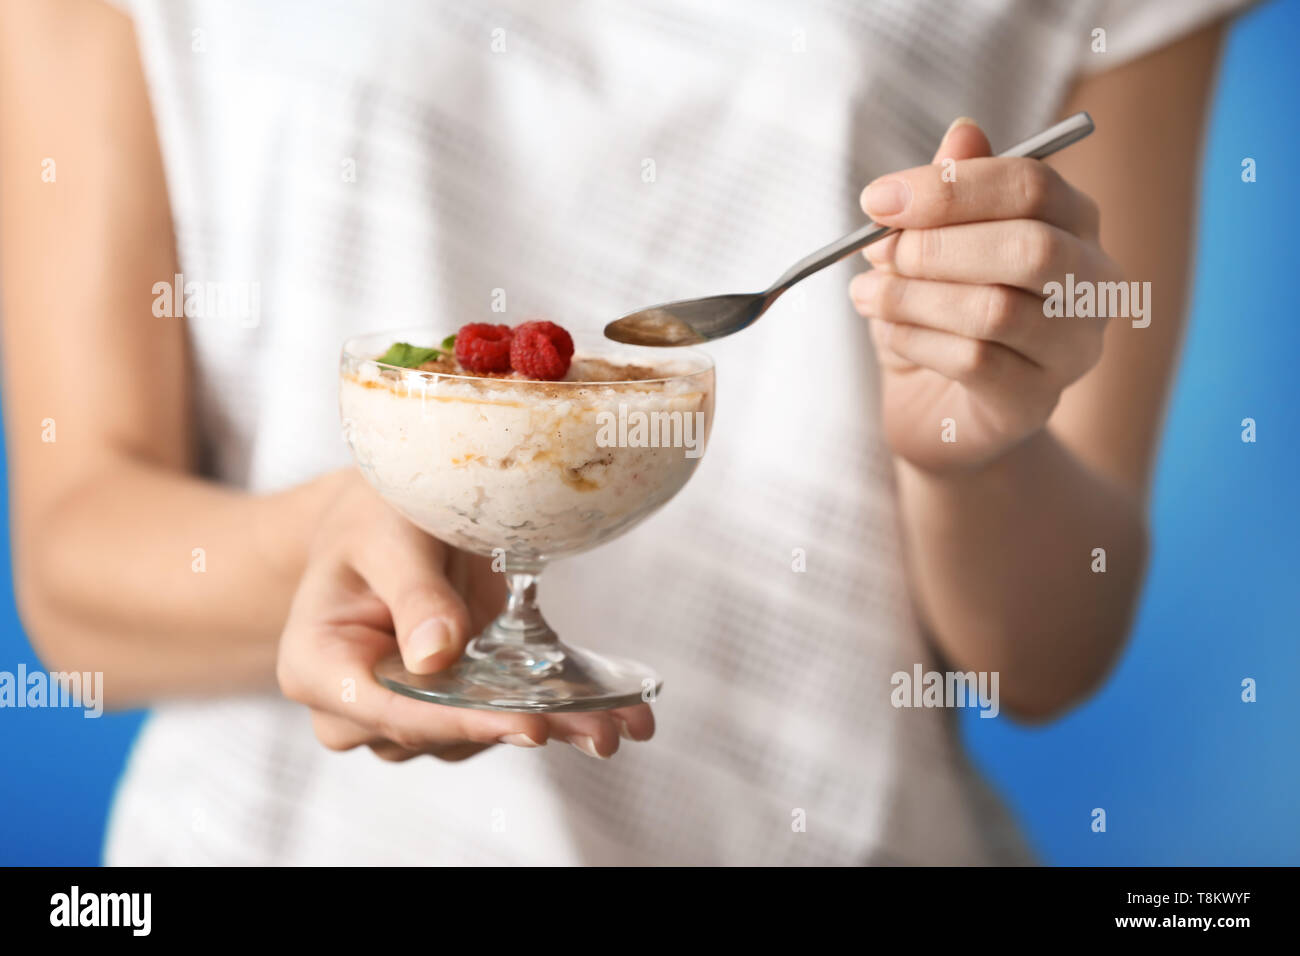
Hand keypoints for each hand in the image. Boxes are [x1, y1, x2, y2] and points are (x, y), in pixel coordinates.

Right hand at [276, 471, 653, 760]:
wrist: (381, 514)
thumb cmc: (369, 515)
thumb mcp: (388, 536)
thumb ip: (412, 592)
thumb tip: (438, 656)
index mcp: (317, 667)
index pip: (393, 710)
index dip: (462, 721)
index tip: (526, 725)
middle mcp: (358, 704)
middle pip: (440, 732)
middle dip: (517, 729)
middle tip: (591, 731)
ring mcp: (410, 706)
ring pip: (479, 733)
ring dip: (551, 726)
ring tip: (614, 722)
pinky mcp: (457, 695)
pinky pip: (506, 712)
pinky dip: (562, 713)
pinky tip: (619, 718)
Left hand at [850, 118, 1121, 471]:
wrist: (937, 408)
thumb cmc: (940, 313)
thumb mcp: (933, 245)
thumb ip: (950, 191)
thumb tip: (962, 132)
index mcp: (1073, 222)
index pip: (1031, 184)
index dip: (948, 188)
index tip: (876, 200)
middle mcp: (1090, 281)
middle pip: (1028, 246)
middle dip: (935, 245)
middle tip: (875, 252)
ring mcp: (1072, 346)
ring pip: (995, 309)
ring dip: (913, 297)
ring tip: (867, 294)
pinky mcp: (1036, 400)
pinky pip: (973, 361)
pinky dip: (914, 339)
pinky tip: (887, 332)